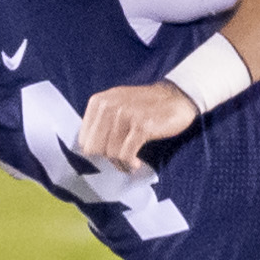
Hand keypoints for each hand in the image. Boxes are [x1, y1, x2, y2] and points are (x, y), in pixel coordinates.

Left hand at [78, 83, 197, 171]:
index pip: (83, 139)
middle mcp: (109, 106)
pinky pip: (126, 155)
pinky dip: (130, 163)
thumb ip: (101, 122)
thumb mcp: (117, 105)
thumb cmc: (146, 106)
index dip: (95, 151)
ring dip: (120, 163)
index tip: (107, 156)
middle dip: (106, 159)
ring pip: (110, 153)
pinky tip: (136, 162)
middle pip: (94, 148)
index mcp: (99, 102)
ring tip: (129, 162)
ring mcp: (125, 115)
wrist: (177, 97)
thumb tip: (90, 151)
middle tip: (118, 161)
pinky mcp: (142, 126)